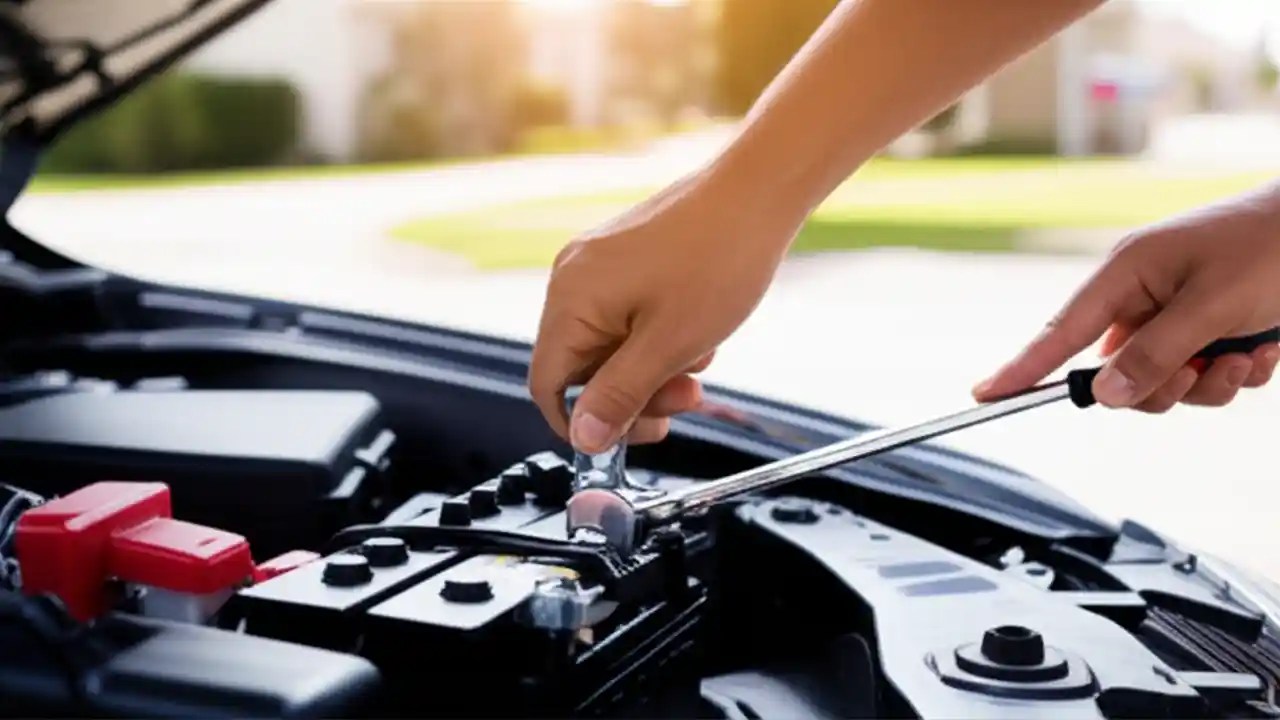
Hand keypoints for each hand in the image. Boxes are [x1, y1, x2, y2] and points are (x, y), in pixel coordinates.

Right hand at [528, 168, 804, 452]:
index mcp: (571, 300)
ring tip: (700, 359)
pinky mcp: (624, 259)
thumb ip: (620, 396)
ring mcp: (598, 265)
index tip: (625, 439)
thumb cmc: (718, 259)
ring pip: (611, 347)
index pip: (547, 384)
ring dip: (653, 369)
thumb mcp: (669, 346)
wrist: (758, 192)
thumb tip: (583, 438)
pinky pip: (627, 319)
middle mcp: (573, 278)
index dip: (581, 423)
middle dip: (633, 394)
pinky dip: (659, 339)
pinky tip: (698, 332)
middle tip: (683, 401)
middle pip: (582, 368)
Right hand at [974, 182, 1279, 411]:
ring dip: (1210, 382)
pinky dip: (1236, 372)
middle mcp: (1146, 294)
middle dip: (1166, 384)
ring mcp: (1178, 312)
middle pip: (1120, 372)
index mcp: (1129, 272)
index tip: (985, 393)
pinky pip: (1204, 376)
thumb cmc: (1274, 246)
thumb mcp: (1214, 304)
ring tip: (1249, 354)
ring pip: (1166, 381)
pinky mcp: (1210, 326)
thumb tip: (1108, 393)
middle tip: (1204, 368)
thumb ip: (1157, 351)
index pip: (1061, 331)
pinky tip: (1265, 347)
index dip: (1023, 365)